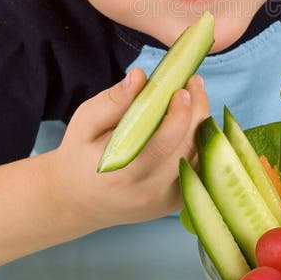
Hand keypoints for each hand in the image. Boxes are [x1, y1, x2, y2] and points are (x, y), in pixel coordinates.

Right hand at [47, 69, 208, 230]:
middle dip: (197, 112)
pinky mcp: (175, 203)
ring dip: (202, 126)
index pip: (162, 144)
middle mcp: (148, 193)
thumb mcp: (84, 124)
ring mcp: (165, 202)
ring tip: (195, 98)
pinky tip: (195, 122)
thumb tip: (139, 76)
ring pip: (199, 159)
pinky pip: (200, 170)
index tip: (183, 88)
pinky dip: (202, 145)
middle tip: (195, 83)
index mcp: (122, 175)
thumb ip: (111, 102)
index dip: (179, 115)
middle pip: (187, 150)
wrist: (78, 201)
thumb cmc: (80, 156)